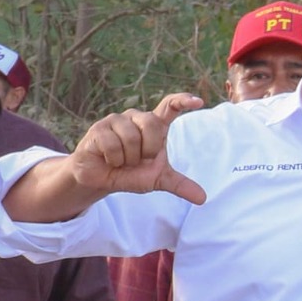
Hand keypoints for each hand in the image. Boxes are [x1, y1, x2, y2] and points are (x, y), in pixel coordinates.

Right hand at [69, 93, 206, 203]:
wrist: (101, 180)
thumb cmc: (131, 173)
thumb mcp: (158, 180)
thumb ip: (180, 185)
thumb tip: (202, 199)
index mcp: (154, 125)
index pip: (170, 106)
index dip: (183, 101)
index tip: (199, 102)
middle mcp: (136, 118)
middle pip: (152, 124)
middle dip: (149, 149)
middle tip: (140, 159)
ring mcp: (116, 120)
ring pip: (131, 137)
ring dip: (129, 158)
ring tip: (122, 161)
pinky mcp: (99, 128)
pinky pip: (112, 145)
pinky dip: (114, 159)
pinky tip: (109, 159)